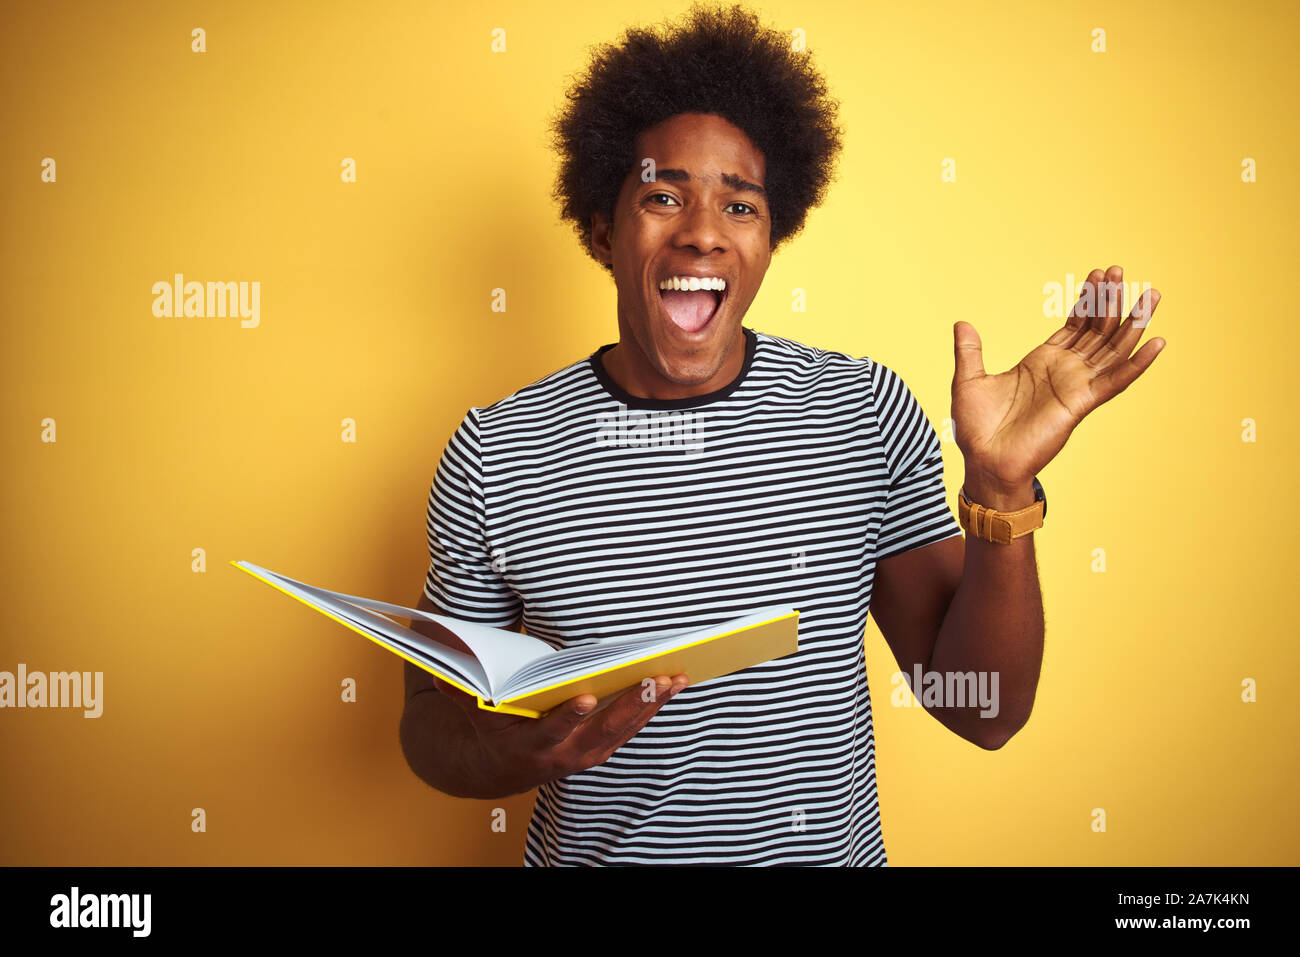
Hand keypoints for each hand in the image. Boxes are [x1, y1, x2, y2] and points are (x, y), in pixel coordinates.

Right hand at [430, 673, 688, 792]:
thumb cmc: (487, 723)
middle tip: (655, 680)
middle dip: (631, 705)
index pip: (553, 731)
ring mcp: (585, 754)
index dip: (570, 717)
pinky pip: (631, 728)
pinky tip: (671, 684)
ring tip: (675, 677)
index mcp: (530, 745)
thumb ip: (459, 688)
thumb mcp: (469, 707)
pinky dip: (652, 707)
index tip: (588, 696)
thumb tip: (440, 667)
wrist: (496, 766)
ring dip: (651, 705)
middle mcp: (562, 755)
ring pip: (623, 730)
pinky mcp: (601, 748)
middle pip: (602, 731)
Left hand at [952, 264, 1164, 496]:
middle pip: (1097, 329)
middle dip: (1109, 301)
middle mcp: (1064, 371)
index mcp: (1042, 362)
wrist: (984, 462)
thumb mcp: (969, 381)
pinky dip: (1137, 363)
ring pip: (1112, 349)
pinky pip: (1115, 381)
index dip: (1086, 300)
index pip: (1073, 324)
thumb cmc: (977, 429)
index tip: (1097, 274)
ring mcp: (1076, 386)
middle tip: (1119, 271)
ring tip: (1150, 296)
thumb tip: (962, 324)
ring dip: (1132, 323)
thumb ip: (970, 351)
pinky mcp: (1081, 403)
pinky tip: (1157, 342)